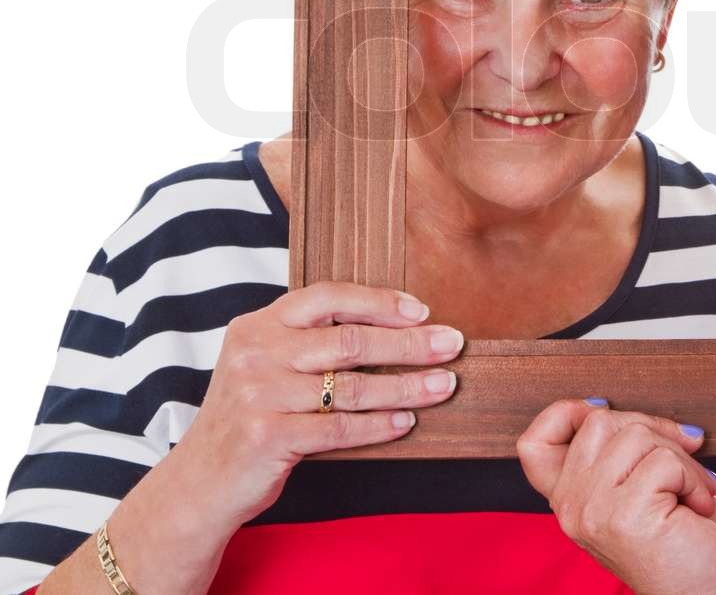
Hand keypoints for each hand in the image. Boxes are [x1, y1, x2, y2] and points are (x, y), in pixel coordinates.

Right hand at [170, 281, 462, 529]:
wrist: (199, 482)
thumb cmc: (250, 417)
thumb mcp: (266, 365)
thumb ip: (310, 342)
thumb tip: (397, 325)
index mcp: (257, 325)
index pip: (327, 298)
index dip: (379, 301)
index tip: (423, 312)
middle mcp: (255, 354)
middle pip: (349, 341)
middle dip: (410, 343)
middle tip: (453, 345)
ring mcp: (258, 395)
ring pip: (352, 386)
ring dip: (407, 386)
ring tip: (444, 385)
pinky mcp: (266, 436)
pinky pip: (339, 428)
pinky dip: (379, 425)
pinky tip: (407, 422)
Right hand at [519, 399, 715, 594]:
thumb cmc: (682, 540)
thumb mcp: (638, 487)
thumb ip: (617, 453)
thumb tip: (612, 405)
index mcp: (568, 499)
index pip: (533, 443)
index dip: (566, 412)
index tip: (607, 413)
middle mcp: (569, 506)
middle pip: (599, 420)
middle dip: (654, 429)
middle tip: (684, 461)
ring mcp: (591, 511)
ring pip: (636, 434)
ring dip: (681, 460)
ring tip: (691, 492)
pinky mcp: (623, 516)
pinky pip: (665, 461)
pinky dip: (694, 479)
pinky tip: (696, 507)